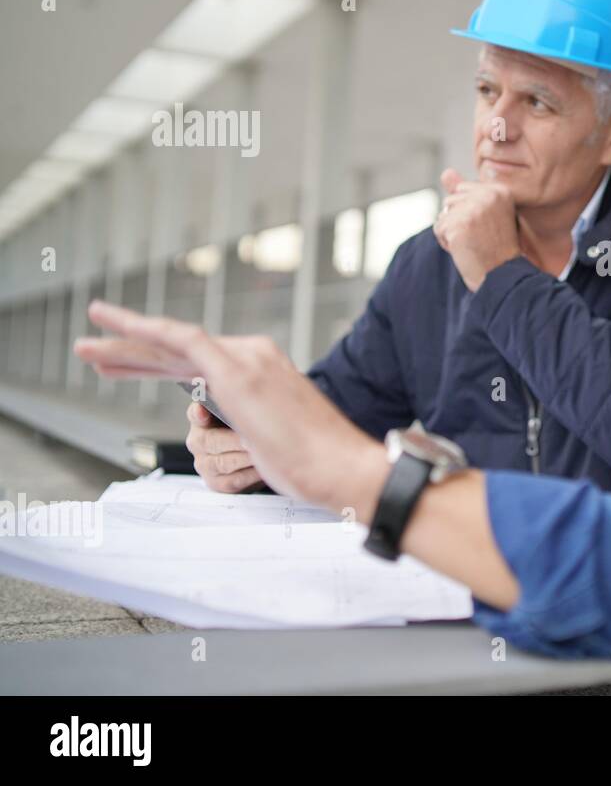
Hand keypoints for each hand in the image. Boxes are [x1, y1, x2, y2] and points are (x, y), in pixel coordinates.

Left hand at [75, 302, 386, 516]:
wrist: (341, 466)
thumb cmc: (314, 463)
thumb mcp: (268, 439)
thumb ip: (241, 426)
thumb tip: (215, 429)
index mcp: (262, 369)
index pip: (196, 362)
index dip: (154, 364)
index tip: (121, 366)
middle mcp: (254, 355)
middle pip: (178, 351)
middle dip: (132, 352)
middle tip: (93, 353)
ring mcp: (246, 360)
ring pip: (172, 344)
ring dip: (125, 344)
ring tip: (86, 346)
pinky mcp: (237, 371)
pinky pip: (182, 341)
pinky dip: (146, 331)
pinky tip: (117, 327)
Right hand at [185, 402, 264, 493]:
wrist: (255, 457)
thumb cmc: (249, 428)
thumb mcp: (245, 411)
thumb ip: (241, 399)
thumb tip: (242, 384)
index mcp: (201, 419)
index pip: (195, 414)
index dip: (198, 413)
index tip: (203, 411)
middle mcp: (199, 442)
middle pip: (212, 441)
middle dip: (237, 440)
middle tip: (255, 438)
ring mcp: (206, 464)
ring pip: (225, 462)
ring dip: (247, 457)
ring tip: (264, 452)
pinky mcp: (217, 483)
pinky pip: (234, 480)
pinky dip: (251, 474)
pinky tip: (264, 466)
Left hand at [433, 168, 520, 291]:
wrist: (503, 277)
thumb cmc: (496, 249)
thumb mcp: (486, 215)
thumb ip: (466, 192)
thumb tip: (446, 172)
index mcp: (499, 190)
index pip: (463, 191)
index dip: (469, 213)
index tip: (488, 229)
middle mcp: (487, 195)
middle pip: (451, 200)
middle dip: (458, 221)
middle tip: (481, 239)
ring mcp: (473, 209)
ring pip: (443, 214)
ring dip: (452, 232)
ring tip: (474, 244)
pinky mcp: (459, 225)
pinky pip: (438, 228)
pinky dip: (447, 243)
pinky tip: (466, 250)